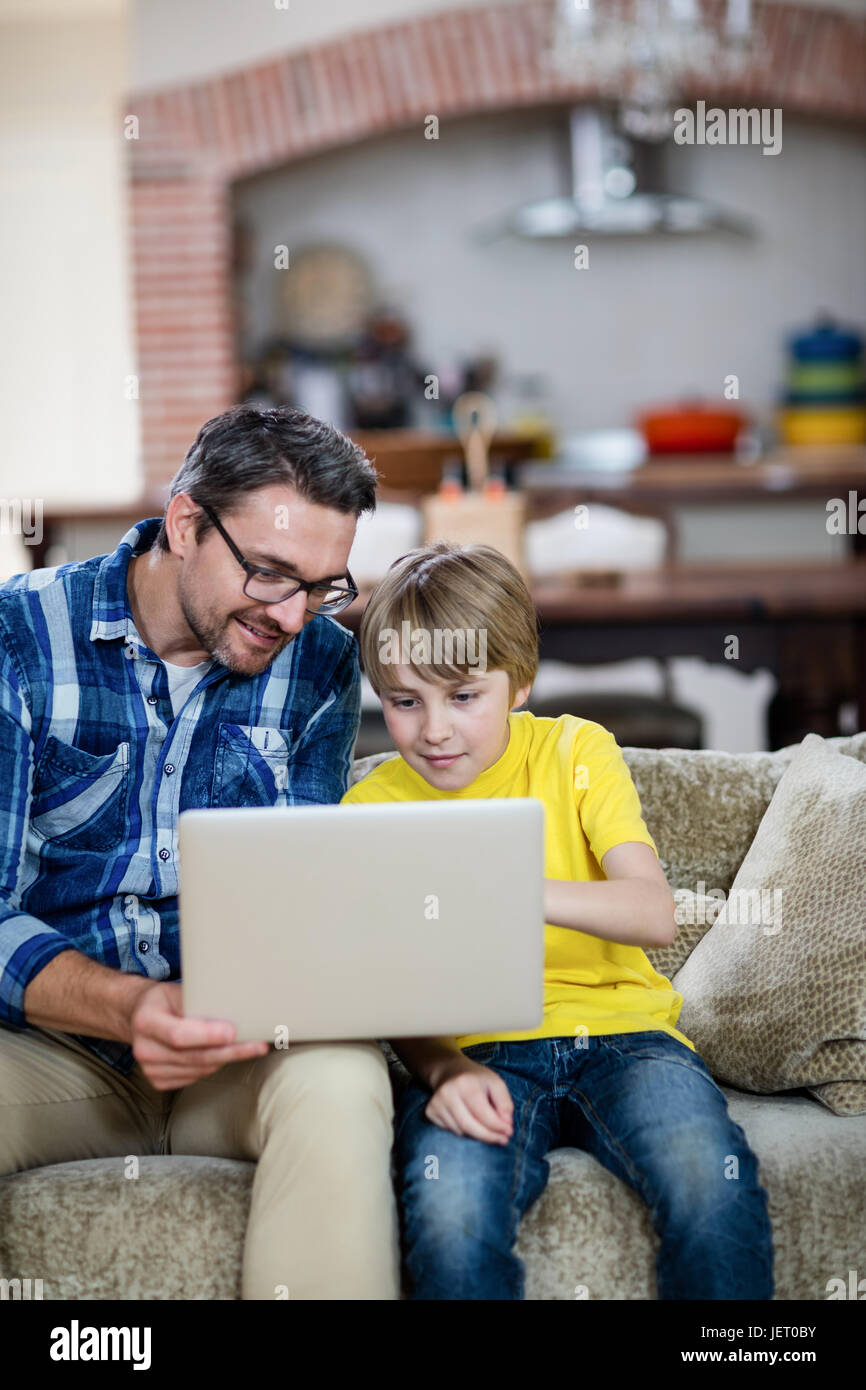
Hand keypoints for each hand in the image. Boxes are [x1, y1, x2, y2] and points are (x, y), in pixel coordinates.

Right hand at [130, 982, 268, 1090]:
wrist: (138, 1015)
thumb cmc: (164, 1000)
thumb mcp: (176, 990)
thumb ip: (198, 1000)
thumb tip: (235, 1005)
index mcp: (146, 1020)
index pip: (179, 1034)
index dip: (207, 1036)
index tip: (233, 1032)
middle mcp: (144, 1048)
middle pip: (193, 1057)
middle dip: (229, 1051)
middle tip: (257, 1045)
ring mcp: (149, 1068)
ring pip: (198, 1069)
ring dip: (225, 1059)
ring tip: (250, 1048)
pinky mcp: (158, 1080)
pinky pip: (194, 1077)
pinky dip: (213, 1066)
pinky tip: (225, 1054)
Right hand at [425, 1059, 513, 1145]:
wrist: (450, 1071)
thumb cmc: (476, 1079)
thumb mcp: (495, 1083)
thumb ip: (505, 1103)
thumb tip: (506, 1125)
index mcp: (465, 1083)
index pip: (483, 1114)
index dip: (498, 1127)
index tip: (509, 1132)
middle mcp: (447, 1093)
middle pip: (470, 1126)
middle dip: (489, 1137)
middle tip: (502, 1140)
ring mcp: (436, 1103)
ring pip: (461, 1131)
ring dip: (478, 1135)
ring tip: (488, 1129)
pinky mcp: (430, 1112)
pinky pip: (452, 1131)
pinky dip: (465, 1131)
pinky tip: (470, 1121)